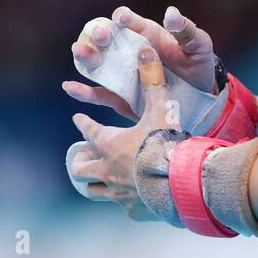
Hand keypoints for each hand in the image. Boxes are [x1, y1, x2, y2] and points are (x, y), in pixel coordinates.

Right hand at [62, 5, 218, 120]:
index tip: (122, 19)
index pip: (130, 22)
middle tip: (102, 37)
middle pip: (106, 40)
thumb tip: (171, 13)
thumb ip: (186, 31)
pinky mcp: (121, 98)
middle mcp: (130, 52)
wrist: (201, 98)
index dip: (123, 18)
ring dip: (86, 56)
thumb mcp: (199, 45)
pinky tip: (70, 87)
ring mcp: (123, 74)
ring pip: (98, 64)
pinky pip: (99, 94)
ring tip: (79, 52)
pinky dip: (83, 91)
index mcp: (147, 34)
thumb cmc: (198, 64)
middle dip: (100, 35)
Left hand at [68, 45, 182, 220]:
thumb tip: (145, 48)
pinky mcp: (132, 209)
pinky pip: (121, 206)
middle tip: (83, 155)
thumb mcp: (159, 107)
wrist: (180, 182)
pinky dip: (121, 200)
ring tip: (95, 180)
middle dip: (80, 160)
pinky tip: (128, 198)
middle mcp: (108, 169)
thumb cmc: (166, 142)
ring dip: (93, 183)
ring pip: (94, 190)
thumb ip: (152, 79)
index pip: (88, 130)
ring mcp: (118, 193)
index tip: (77, 118)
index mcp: (109, 143)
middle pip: (81, 168)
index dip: (82, 123)